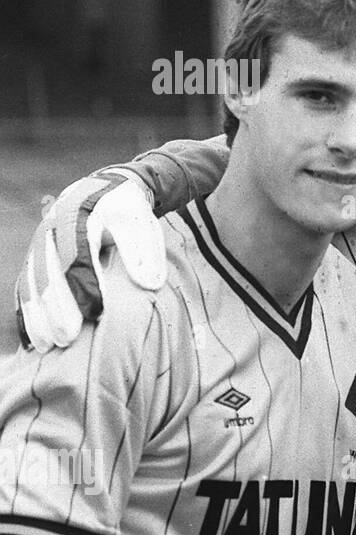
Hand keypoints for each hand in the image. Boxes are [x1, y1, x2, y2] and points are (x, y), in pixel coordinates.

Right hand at [14, 169, 164, 351]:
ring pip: (32, 281)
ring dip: (37, 314)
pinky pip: (26, 285)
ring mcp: (39, 244)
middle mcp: (51, 230)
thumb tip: (150, 284)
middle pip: (49, 272)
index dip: (84, 284)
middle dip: (56, 306)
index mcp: (78, 217)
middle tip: (67, 337)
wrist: (102, 190)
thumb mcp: (140, 222)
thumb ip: (144, 251)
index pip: (79, 254)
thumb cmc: (126, 212)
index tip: (94, 311)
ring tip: (47, 344)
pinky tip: (32, 337)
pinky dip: (27, 311)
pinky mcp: (35, 257)